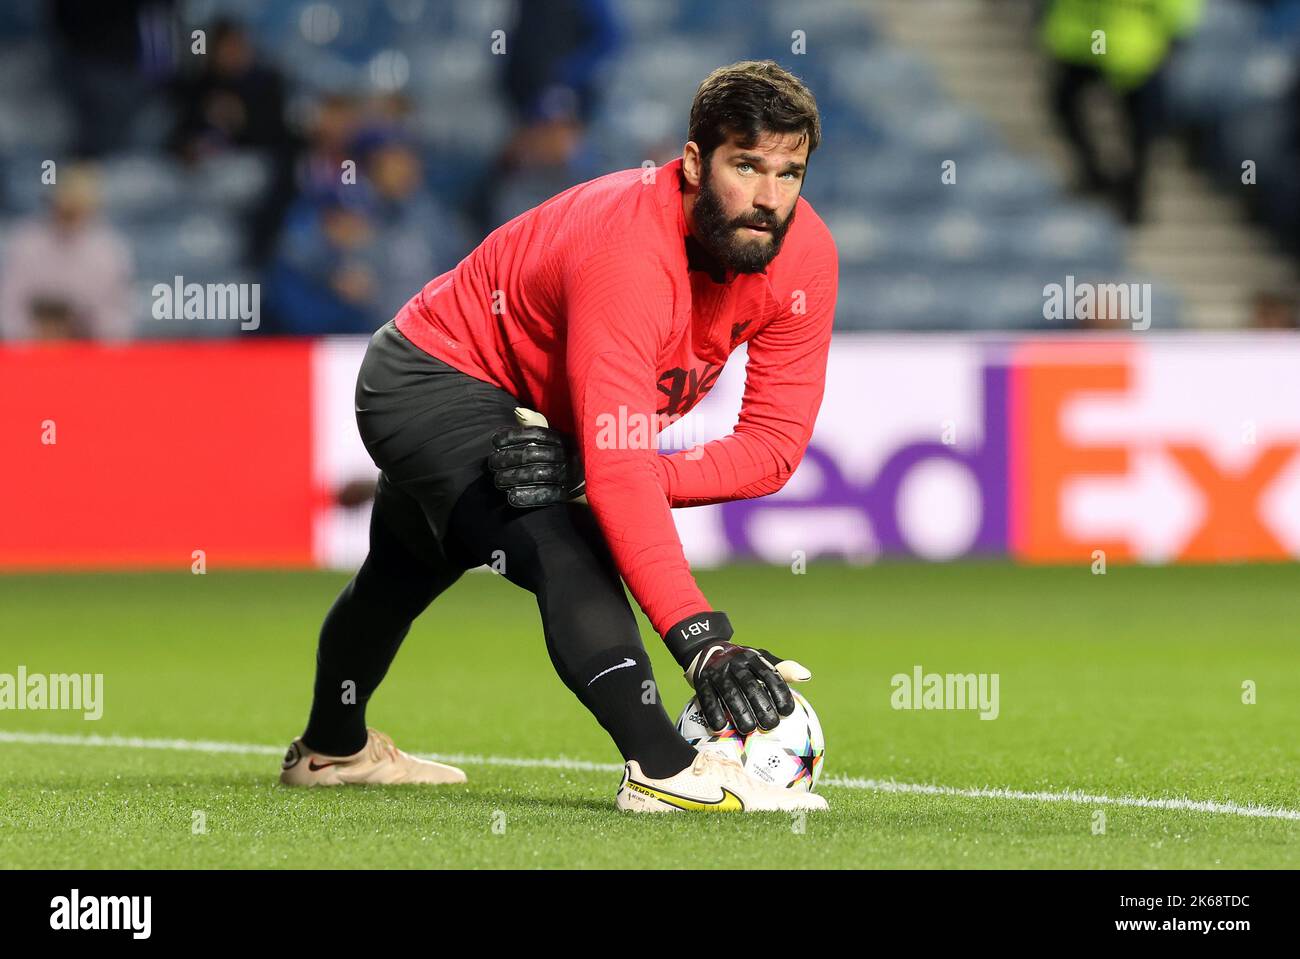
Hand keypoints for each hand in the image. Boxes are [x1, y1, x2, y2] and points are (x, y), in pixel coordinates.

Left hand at [488, 407, 585, 507]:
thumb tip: (518, 411)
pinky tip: (512, 496)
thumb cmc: (557, 455)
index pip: (536, 434)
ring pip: (536, 474)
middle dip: (508, 458)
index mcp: (563, 439)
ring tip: (498, 480)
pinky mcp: (568, 494)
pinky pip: (546, 495)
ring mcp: (569, 475)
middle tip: (493, 463)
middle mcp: (568, 454)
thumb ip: (533, 424)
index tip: (496, 441)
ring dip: (513, 478)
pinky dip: (527, 496)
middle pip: (532, 454)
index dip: (514, 436)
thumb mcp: (549, 438)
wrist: (581, 483)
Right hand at [664, 611, 811, 733]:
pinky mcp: (701, 681)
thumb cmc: (741, 663)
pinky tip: (720, 728)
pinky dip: (714, 713)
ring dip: (739, 712)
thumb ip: (782, 670)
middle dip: (761, 706)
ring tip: (748, 729)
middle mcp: (736, 663)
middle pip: (750, 685)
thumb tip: (806, 676)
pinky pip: (708, 698)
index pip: (770, 675)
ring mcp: (718, 671)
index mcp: (753, 658)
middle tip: (770, 725)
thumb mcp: (761, 660)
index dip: (780, 693)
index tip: (787, 712)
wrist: (706, 649)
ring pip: (730, 693)